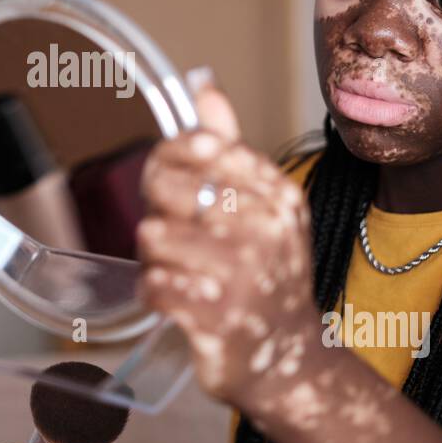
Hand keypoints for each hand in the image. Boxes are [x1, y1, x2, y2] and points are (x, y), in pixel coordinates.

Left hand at [135, 83, 318, 404]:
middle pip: (169, 187)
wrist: (289, 362)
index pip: (202, 145)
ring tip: (182, 270)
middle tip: (177, 235)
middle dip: (158, 210)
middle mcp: (266, 230)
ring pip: (153, 236)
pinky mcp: (215, 318)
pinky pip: (152, 283)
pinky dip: (154, 291)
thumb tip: (202, 80)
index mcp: (278, 194)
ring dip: (155, 257)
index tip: (169, 177)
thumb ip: (228, 142)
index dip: (168, 158)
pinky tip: (177, 298)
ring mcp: (243, 276)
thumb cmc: (267, 276)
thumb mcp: (263, 205)